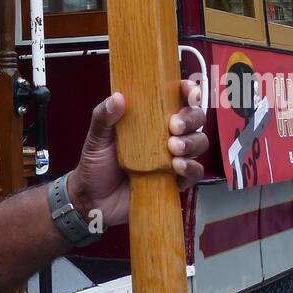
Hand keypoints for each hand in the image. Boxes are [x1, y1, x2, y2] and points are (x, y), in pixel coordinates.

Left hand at [66, 79, 206, 232]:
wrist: (94, 200)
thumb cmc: (97, 164)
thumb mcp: (96, 138)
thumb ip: (103, 117)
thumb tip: (117, 98)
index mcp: (151, 118)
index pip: (177, 98)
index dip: (188, 91)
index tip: (188, 91)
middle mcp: (166, 135)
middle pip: (195, 119)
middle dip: (191, 118)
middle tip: (175, 125)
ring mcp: (173, 158)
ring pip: (199, 143)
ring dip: (191, 143)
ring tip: (174, 148)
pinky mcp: (176, 181)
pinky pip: (194, 173)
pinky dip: (191, 168)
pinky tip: (177, 166)